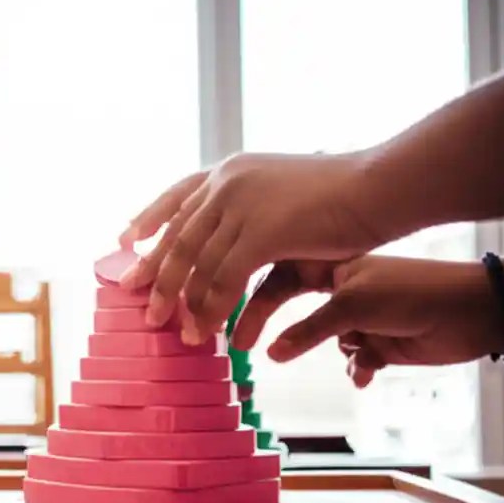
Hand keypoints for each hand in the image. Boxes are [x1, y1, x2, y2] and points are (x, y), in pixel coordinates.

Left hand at [117, 152, 388, 343]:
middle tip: (139, 302)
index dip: (148, 219)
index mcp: (230, 170)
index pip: (176, 196)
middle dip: (157, 273)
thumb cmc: (341, 194)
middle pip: (179, 236)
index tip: (124, 240)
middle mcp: (227, 183)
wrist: (379, 187)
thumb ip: (250, 203)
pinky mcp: (260, 233)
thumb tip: (230, 224)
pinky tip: (210, 332)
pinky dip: (214, 310)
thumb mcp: (281, 190)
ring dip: (184, 302)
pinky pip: (225, 281)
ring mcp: (241, 206)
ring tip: (176, 331)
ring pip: (198, 263)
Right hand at [231, 257, 503, 387]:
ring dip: (335, 349)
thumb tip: (270, 354)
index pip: (277, 273)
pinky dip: (358, 366)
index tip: (230, 323)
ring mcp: (360, 313)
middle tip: (252, 350)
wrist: (472, 312)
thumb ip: (308, 331)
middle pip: (295, 308)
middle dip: (282, 331)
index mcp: (330, 261)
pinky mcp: (379, 340)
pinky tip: (368, 371)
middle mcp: (341, 285)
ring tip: (353, 352)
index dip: (253, 296)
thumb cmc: (410, 293)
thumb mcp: (351, 307)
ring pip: (326, 338)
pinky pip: (353, 357)